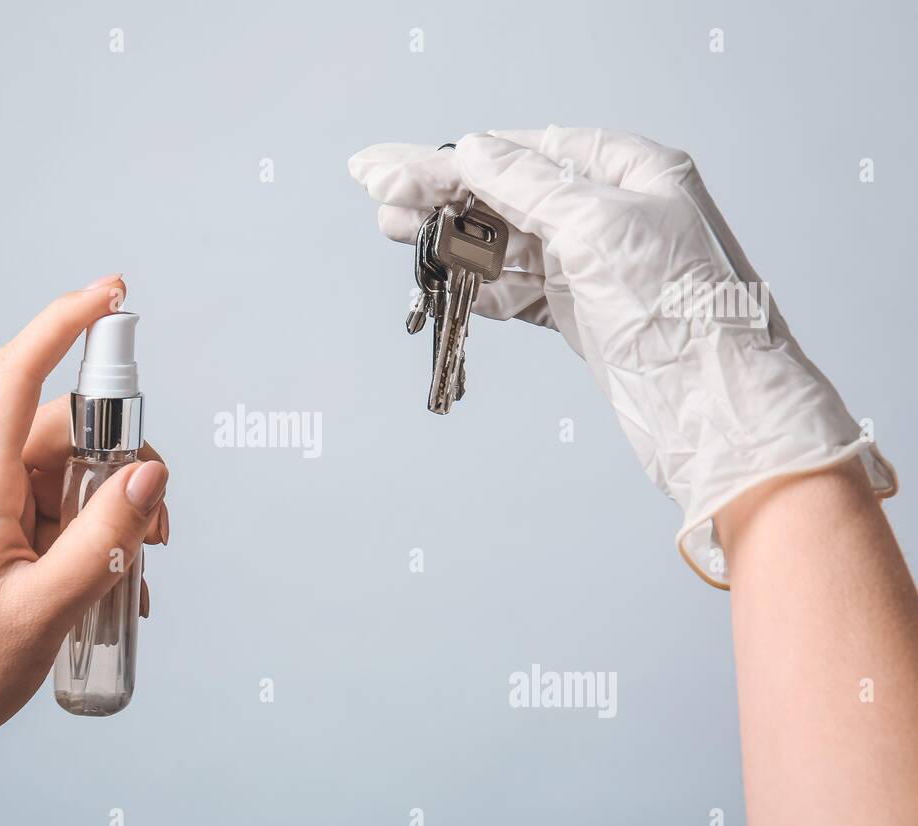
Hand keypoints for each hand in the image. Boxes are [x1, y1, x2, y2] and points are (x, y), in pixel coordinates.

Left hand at [0, 275, 168, 753]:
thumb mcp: (52, 603)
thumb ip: (108, 531)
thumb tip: (150, 469)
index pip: (18, 375)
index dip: (64, 324)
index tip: (112, 294)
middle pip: (63, 436)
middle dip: (119, 474)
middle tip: (154, 537)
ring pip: (59, 475)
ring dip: (103, 515)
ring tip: (126, 579)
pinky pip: (41, 506)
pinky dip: (78, 533)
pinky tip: (100, 583)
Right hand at [350, 127, 894, 584]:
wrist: (715, 410)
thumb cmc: (680, 311)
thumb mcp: (599, 227)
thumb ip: (530, 185)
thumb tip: (472, 151)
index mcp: (631, 172)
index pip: (527, 152)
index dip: (456, 159)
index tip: (397, 167)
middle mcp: (615, 213)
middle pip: (508, 194)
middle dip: (439, 194)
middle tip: (374, 188)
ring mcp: (598, 267)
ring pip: (507, 244)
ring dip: (449, 238)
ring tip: (391, 228)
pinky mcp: (586, 316)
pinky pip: (519, 291)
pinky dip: (479, 284)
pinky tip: (441, 276)